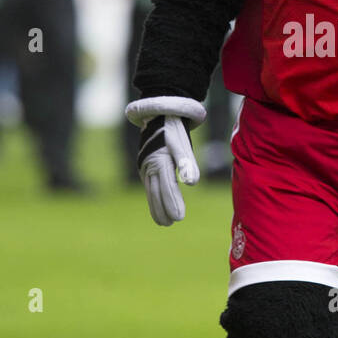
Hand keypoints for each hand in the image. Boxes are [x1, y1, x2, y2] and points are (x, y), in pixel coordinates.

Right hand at [125, 96, 206, 226]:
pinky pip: (148, 186)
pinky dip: (153, 198)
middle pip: (156, 193)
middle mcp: (149, 166)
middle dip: (163, 209)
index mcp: (160, 161)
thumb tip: (192, 182)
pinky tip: (157, 206)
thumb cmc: (173, 128)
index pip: (166, 187)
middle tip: (170, 224)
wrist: (158, 113)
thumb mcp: (182, 142)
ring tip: (164, 222)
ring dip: (156, 207)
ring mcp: (145, 166)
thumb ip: (187, 162)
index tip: (178, 217)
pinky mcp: (145, 166)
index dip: (172, 202)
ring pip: (150, 191)